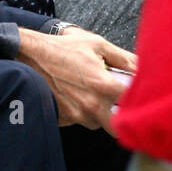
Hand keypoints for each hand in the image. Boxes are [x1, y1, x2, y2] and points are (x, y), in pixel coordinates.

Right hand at [16, 26, 136, 133]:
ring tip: (90, 95)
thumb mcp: (97, 45)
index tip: (135, 95)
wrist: (29, 56)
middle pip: (118, 125)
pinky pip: (78, 121)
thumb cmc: (63, 49)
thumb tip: (141, 68)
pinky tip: (74, 97)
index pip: (133, 103)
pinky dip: (80, 113)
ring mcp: (76, 114)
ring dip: (99, 114)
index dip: (137, 99)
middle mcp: (92, 105)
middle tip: (117, 105)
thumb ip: (123, 58)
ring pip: (97, 123)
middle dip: (120, 117)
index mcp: (104, 86)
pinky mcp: (63, 119)